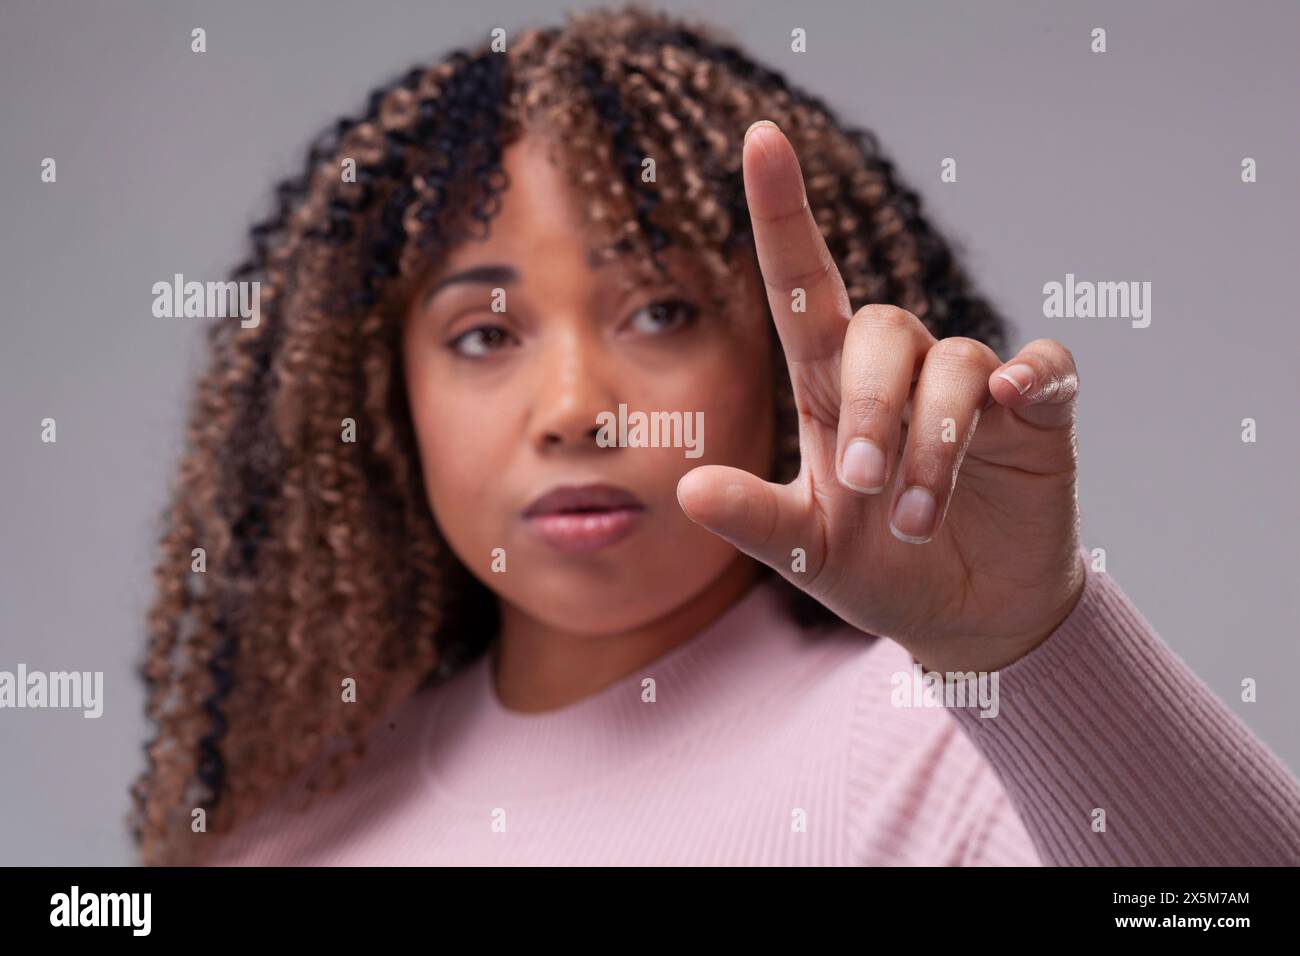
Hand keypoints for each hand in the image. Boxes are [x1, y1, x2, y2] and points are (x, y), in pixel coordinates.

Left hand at [677, 120, 1086, 673]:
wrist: (965, 615)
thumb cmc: (878, 571)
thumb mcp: (806, 552)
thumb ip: (755, 519)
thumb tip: (688, 490)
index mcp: (829, 389)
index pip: (802, 285)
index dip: (781, 213)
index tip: (759, 138)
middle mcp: (898, 372)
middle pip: (882, 328)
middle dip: (871, 407)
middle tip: (863, 485)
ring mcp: (971, 387)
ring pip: (955, 362)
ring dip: (934, 440)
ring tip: (916, 522)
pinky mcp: (1036, 413)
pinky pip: (1043, 366)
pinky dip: (1032, 377)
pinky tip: (1015, 402)